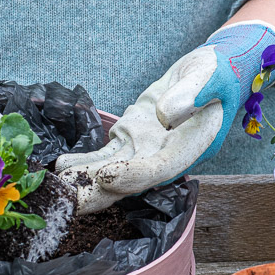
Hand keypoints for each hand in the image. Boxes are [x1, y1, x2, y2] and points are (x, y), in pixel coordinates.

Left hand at [56, 21, 274, 213]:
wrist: (213, 72)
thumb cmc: (219, 71)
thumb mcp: (212, 75)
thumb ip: (194, 93)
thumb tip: (168, 114)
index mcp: (191, 146)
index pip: (159, 167)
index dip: (133, 175)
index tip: (107, 177)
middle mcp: (165, 155)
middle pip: (129, 180)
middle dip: (98, 192)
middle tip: (67, 202)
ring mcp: (145, 148)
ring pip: (112, 171)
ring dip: (84, 181)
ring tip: (54, 187)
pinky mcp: (131, 137)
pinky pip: (106, 155)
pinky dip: (84, 162)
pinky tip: (61, 167)